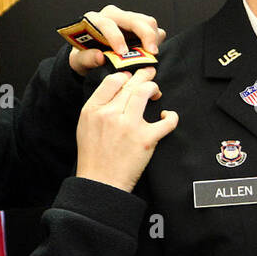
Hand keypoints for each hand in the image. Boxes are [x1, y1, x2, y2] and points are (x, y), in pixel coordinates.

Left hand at [68, 5, 166, 74]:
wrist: (90, 54)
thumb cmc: (84, 56)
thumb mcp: (78, 61)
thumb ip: (86, 58)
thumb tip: (100, 57)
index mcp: (93, 20)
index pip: (107, 24)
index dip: (116, 38)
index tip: (122, 53)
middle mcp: (112, 15)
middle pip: (134, 19)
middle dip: (146, 35)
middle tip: (151, 53)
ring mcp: (126, 18)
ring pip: (148, 21)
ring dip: (153, 38)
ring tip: (150, 54)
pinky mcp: (138, 24)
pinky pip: (153, 28)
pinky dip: (156, 40)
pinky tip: (149, 51)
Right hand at [75, 67, 178, 191]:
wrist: (100, 183)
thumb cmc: (93, 156)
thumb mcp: (85, 126)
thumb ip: (98, 107)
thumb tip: (116, 91)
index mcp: (93, 109)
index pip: (113, 80)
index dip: (125, 76)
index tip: (131, 78)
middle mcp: (110, 114)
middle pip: (131, 84)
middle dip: (144, 75)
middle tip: (150, 73)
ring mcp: (129, 125)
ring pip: (145, 92)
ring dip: (154, 87)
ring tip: (156, 91)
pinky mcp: (146, 139)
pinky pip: (166, 121)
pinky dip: (171, 116)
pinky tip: (168, 115)